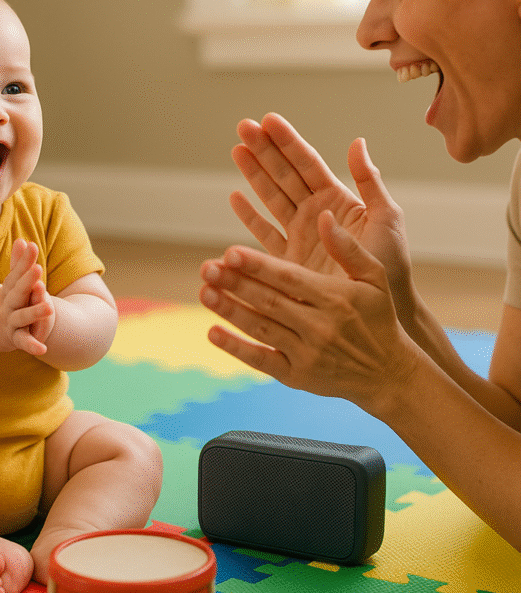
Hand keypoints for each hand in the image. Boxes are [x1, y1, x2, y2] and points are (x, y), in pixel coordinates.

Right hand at [0, 239, 54, 356]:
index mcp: (8, 290)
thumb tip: (22, 240)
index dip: (24, 261)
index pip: (15, 273)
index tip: (32, 245)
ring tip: (50, 308)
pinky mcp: (13, 338)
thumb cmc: (3, 302)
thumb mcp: (9, 284)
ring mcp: (9, 322)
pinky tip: (43, 349)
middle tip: (38, 270)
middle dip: (27, 281)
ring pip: (22, 317)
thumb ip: (17, 263)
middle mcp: (7, 305)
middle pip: (17, 291)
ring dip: (34, 312)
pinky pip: (23, 342)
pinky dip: (32, 345)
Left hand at [200, 210, 419, 415]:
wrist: (389, 374)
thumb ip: (347, 247)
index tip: (230, 252)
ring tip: (204, 292)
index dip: (258, 265)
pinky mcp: (296, 376)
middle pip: (269, 302)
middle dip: (235, 284)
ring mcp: (306, 353)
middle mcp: (319, 326)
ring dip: (230, 311)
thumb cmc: (378, 318)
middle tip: (206, 268)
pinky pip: (261, 361)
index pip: (289, 278)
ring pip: (261, 329)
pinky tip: (213, 333)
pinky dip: (236, 348)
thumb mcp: (375, 278)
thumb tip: (325, 216)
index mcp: (335, 298)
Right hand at [232, 114, 412, 295]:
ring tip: (237, 150)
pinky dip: (249, 216)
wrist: (381, 310)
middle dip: (263, 150)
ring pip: (270, 197)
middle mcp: (315, 213)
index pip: (307, 163)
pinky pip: (263, 232)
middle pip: (283, 174)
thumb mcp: (386, 219)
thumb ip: (369, 181)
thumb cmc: (390, 267)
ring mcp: (299, 235)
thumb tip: (357, 142)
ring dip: (253, 174)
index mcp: (337, 199)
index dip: (287, 141)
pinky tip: (235, 197)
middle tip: (243, 126)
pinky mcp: (287, 259)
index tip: (268, 120)